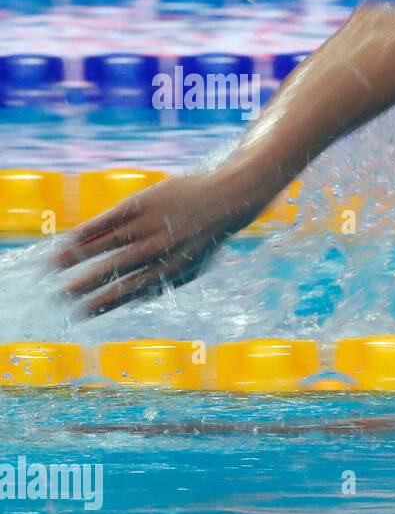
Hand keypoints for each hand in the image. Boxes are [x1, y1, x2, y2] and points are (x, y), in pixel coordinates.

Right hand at [53, 167, 276, 316]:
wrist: (226, 198)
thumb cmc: (205, 238)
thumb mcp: (192, 267)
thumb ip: (162, 285)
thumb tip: (131, 302)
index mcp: (170, 270)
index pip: (129, 292)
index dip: (102, 304)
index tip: (78, 314)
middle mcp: (158, 248)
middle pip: (112, 270)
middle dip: (82, 285)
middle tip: (57, 296)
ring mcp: (148, 224)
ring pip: (105, 244)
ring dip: (74, 258)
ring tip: (50, 268)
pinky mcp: (142, 203)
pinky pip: (108, 220)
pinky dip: (86, 231)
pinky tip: (67, 241)